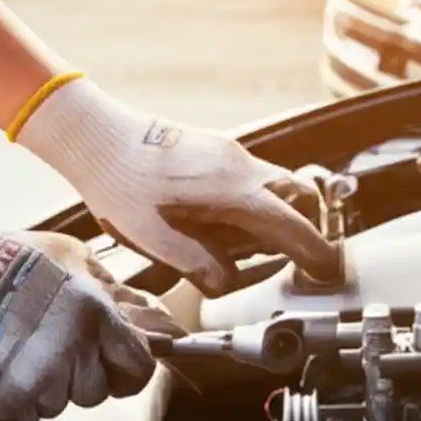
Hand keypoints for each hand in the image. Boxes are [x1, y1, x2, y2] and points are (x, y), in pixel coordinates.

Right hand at [0, 204, 180, 420]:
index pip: (139, 369)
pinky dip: (13, 401)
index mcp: (93, 318)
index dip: (130, 365)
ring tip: (17, 348)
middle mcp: (68, 357)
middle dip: (81, 372)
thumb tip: (156, 319)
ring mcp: (32, 387)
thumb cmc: (5, 260)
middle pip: (96, 391)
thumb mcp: (73, 258)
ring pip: (57, 404)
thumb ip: (115, 293)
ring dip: (44, 385)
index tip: (118, 358)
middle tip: (53, 342)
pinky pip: (23, 419)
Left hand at [15, 78, 339, 294]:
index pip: (291, 224)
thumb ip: (199, 265)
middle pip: (300, 197)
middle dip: (306, 229)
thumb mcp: (154, 240)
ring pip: (279, 184)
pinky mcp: (219, 149)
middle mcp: (240, 166)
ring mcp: (231, 152)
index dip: (314, 251)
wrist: (96, 137)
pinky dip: (257, 202)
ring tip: (242, 244)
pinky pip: (256, 177)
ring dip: (278, 216)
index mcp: (231, 190)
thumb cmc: (119, 184)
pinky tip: (222, 222)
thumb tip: (228, 283)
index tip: (325, 269)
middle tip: (295, 259)